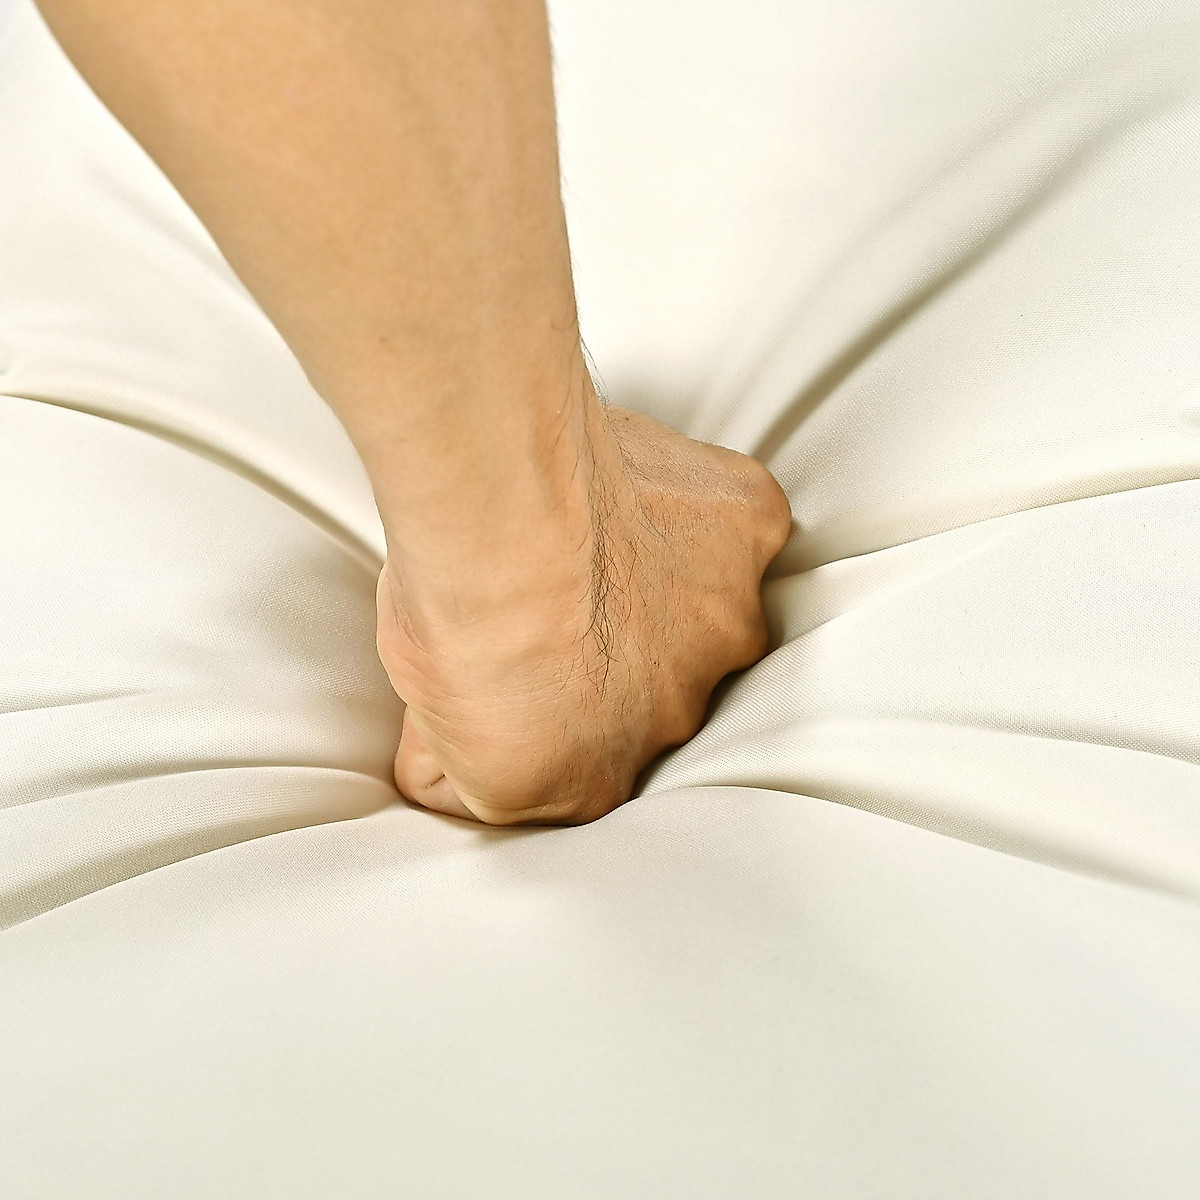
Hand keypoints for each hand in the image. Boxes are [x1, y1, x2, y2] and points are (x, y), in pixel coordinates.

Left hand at [374, 400, 791, 824]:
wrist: (503, 509)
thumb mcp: (424, 708)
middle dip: (607, 648)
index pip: (576, 764)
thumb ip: (457, 750)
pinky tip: (640, 489)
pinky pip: (735, 526)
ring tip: (586, 534)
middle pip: (649, 689)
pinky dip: (697, 511)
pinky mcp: (750, 539)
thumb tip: (444, 751)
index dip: (542, 709)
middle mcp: (676, 719)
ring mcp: (725, 629)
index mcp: (593, 785)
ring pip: (701, 609)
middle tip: (548, 590)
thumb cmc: (453, 603)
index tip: (516, 663)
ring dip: (658, 581)